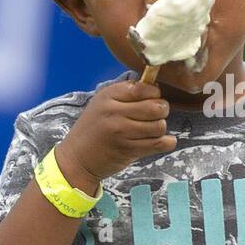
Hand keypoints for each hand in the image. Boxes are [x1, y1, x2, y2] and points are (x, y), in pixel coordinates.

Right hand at [55, 80, 175, 191]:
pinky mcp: (128, 150)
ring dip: (161, 129)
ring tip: (152, 130)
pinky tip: (163, 141)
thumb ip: (126, 94)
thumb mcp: (102, 103)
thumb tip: (156, 86)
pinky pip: (159, 144)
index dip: (155, 93)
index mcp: (108, 96)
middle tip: (157, 115)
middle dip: (162, 111)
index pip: (143, 88)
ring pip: (159, 126)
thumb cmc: (94, 128)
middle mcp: (114, 112)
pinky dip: (167, 143)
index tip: (152, 99)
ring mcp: (121, 132)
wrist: (77, 158)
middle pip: (156, 107)